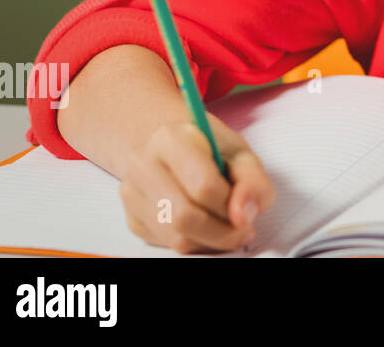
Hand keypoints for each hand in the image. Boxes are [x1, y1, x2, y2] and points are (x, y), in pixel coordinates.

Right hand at [118, 113, 275, 253]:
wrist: (174, 147)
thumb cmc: (211, 148)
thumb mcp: (241, 154)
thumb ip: (252, 183)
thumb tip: (243, 216)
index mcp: (171, 139)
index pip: (203, 186)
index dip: (231, 206)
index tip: (246, 213)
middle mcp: (143, 164)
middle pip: (184, 217)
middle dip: (221, 233)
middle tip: (241, 231)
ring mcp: (131, 193)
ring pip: (175, 236)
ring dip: (209, 241)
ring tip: (226, 227)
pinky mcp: (131, 217)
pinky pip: (166, 244)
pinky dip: (193, 242)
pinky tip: (205, 225)